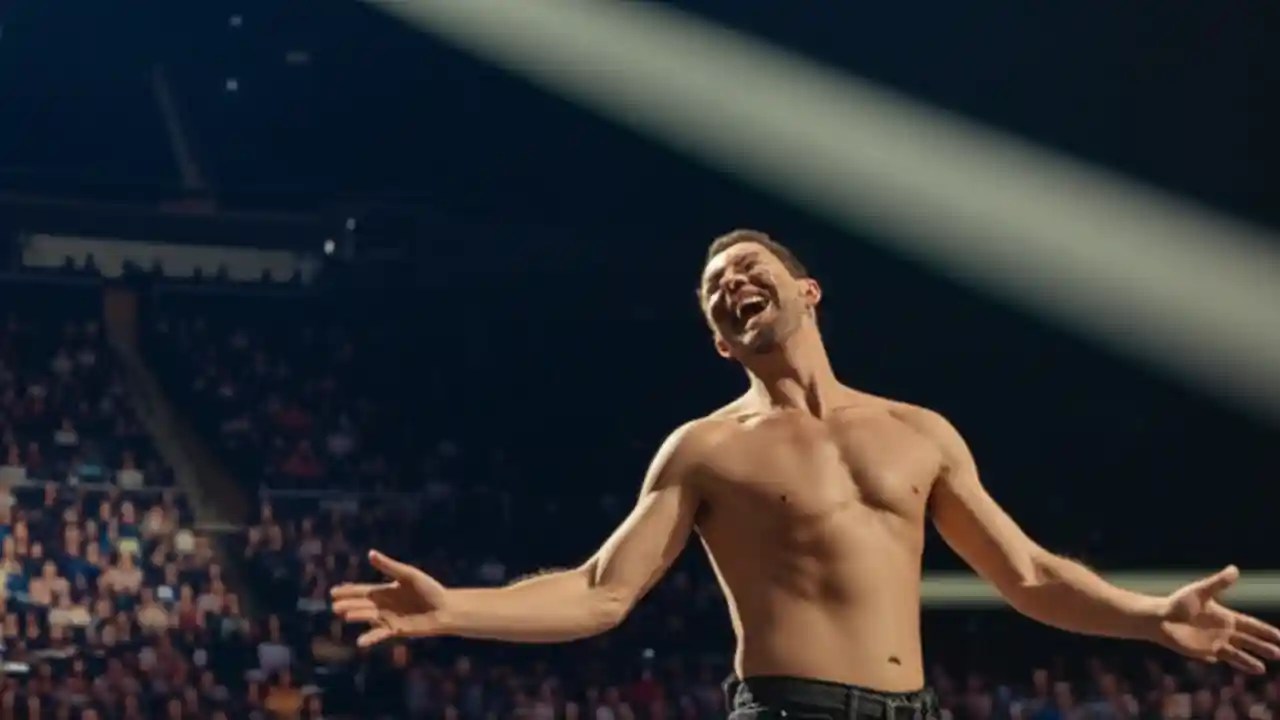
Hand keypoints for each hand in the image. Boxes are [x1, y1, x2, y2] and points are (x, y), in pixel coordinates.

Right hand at [330, 550, 449, 646]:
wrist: (445, 608)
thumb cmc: (429, 589)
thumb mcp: (408, 575)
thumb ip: (389, 566)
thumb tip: (370, 553)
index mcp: (386, 590)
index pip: (362, 590)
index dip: (348, 590)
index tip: (333, 591)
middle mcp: (384, 605)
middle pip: (362, 604)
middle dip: (348, 604)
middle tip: (335, 606)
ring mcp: (389, 618)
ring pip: (368, 616)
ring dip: (357, 616)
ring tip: (345, 615)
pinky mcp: (396, 630)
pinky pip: (380, 633)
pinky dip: (370, 637)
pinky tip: (360, 642)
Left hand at [1154, 565, 1279, 673]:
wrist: (1158, 617)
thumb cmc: (1178, 603)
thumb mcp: (1200, 592)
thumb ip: (1218, 583)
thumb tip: (1235, 569)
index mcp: (1226, 617)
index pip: (1251, 625)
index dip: (1265, 631)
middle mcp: (1223, 631)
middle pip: (1248, 641)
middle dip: (1263, 647)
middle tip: (1279, 655)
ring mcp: (1214, 643)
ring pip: (1236, 654)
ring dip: (1249, 661)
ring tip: (1261, 669)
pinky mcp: (1204, 652)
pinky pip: (1220, 659)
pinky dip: (1228, 662)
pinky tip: (1239, 668)